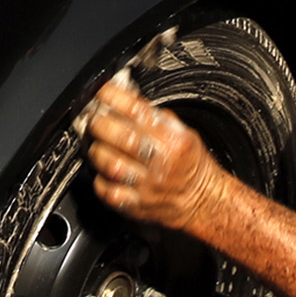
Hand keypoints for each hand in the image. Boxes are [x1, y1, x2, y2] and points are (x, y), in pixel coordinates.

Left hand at [80, 74, 234, 235]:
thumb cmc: (189, 163)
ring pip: (110, 164)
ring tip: (96, 144)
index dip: (113, 97)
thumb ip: (153, 115)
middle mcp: (160, 161)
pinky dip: (99, 179)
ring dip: (96, 150)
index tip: (100, 92)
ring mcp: (146, 185)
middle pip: (121, 137)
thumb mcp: (183, 131)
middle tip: (93, 118)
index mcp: (172, 139)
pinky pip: (107, 192)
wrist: (202, 199)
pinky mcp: (136, 205)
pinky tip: (102, 171)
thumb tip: (125, 97)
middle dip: (99, 123)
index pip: (137, 111)